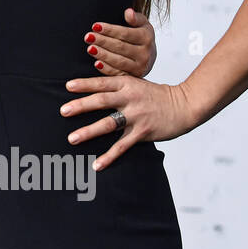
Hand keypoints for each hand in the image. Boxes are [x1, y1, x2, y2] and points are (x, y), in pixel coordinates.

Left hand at [60, 76, 198, 169]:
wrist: (184, 105)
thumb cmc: (155, 95)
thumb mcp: (136, 83)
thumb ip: (116, 85)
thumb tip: (91, 87)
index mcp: (127, 84)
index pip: (102, 83)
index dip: (85, 84)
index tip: (67, 87)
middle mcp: (131, 99)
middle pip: (102, 101)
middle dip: (81, 106)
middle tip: (63, 111)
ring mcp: (137, 116)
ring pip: (109, 124)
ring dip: (89, 131)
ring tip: (72, 138)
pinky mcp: (143, 133)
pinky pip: (122, 146)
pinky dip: (109, 156)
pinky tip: (97, 165)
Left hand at [82, 7, 155, 76]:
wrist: (148, 55)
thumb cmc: (140, 36)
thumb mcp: (142, 24)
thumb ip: (136, 18)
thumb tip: (128, 12)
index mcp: (146, 38)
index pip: (126, 33)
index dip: (110, 30)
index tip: (95, 26)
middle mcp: (145, 53)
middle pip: (120, 47)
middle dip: (103, 41)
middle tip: (88, 37)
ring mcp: (139, 67)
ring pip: (119, 61)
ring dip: (103, 55)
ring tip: (90, 48)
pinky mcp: (132, 77)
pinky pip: (118, 73)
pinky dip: (107, 69)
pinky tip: (96, 64)